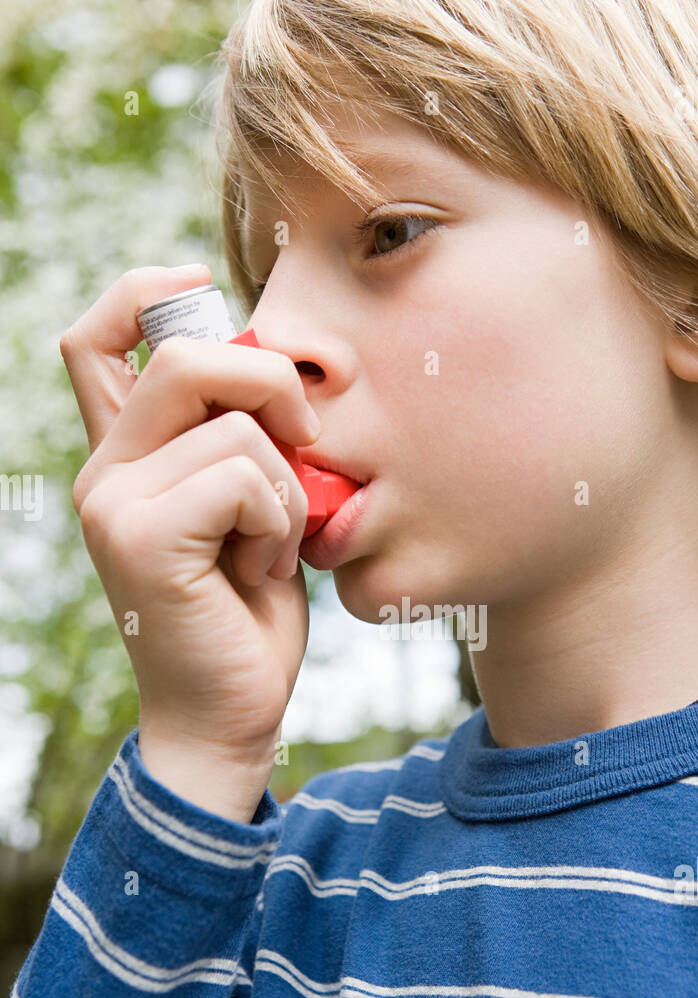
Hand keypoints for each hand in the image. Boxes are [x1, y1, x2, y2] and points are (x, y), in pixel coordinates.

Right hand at [60, 265, 319, 816]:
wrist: (233, 712)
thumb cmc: (251, 611)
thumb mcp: (252, 509)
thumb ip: (241, 440)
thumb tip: (281, 364)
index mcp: (124, 457)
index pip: (94, 337)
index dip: (145, 290)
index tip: (202, 285)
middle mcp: (104, 472)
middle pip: (186, 355)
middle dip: (271, 387)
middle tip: (303, 449)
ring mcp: (113, 502)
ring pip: (234, 426)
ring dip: (285, 488)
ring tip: (270, 547)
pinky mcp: (140, 536)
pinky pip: (244, 477)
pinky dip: (279, 521)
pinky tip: (262, 571)